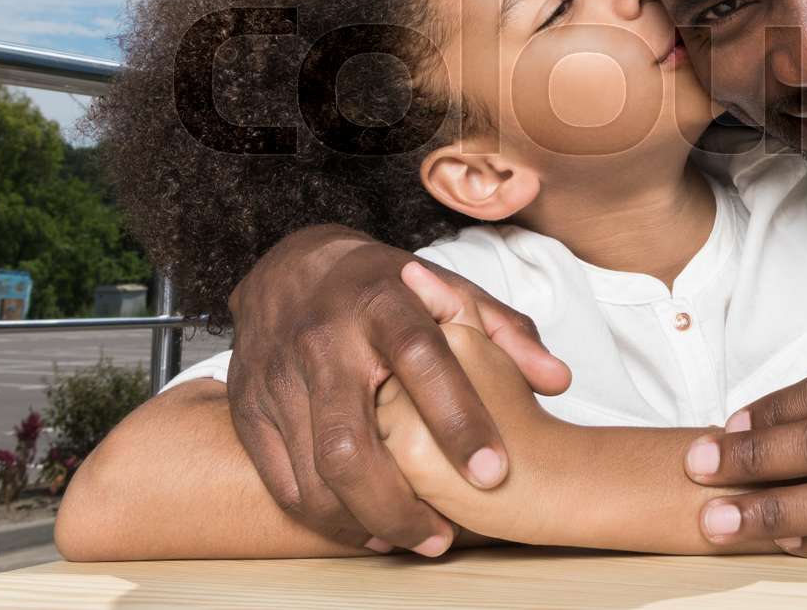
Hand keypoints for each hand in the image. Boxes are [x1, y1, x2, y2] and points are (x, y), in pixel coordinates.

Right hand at [226, 225, 570, 555]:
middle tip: (444, 536)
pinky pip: (285, 483)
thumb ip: (506, 335)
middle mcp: (323, 340)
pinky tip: (368, 528)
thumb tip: (556, 381)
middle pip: (351, 441)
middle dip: (399, 501)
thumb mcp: (450, 292)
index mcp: (382, 302)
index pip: (423, 361)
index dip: (458, 418)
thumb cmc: (387, 289)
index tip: (494, 471)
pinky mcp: (249, 410)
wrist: (292, 268)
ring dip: (367, 520)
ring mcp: (278, 378)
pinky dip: (327, 517)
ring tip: (416, 538)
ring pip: (316, 473)